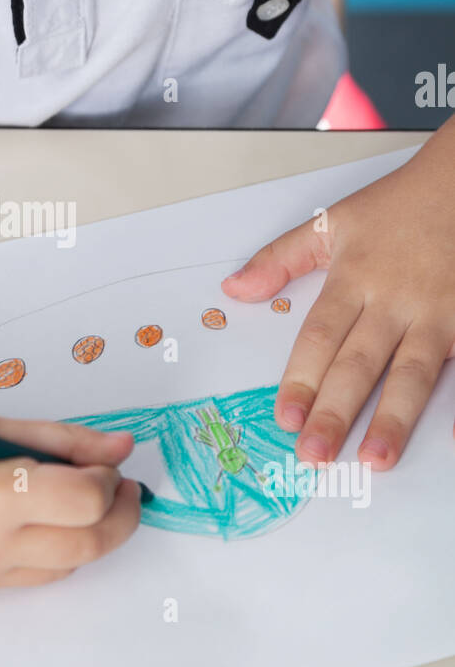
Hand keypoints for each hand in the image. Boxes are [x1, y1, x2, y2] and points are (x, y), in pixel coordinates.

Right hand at [0, 393, 140, 597]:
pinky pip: (26, 579)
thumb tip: (122, 448)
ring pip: (62, 568)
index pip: (86, 501)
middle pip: (86, 544)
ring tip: (78, 502)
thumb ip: (65, 442)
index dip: (110, 482)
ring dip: (85, 537)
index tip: (109, 465)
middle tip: (121, 490)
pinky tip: (37, 522)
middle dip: (117, 517)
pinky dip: (46, 553)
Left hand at [220, 145, 454, 469]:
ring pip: (413, 373)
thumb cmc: (399, 206)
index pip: (320, 337)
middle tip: (313, 454)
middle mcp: (396, 300)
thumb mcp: (330, 223)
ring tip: (373, 460)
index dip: (301, 379)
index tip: (285, 418)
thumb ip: (279, 259)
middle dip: (335, 411)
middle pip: (359, 363)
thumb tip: (233, 289)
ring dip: (393, 419)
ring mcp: (441, 312)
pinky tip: (453, 438)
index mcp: (355, 278)